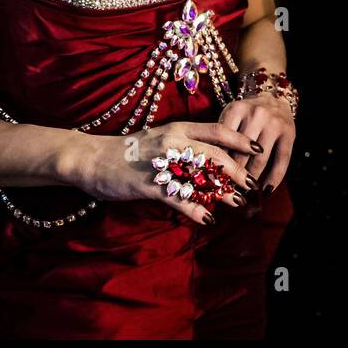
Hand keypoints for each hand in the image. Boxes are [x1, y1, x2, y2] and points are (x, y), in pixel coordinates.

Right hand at [66, 121, 260, 225]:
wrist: (91, 159)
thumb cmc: (128, 151)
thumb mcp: (159, 138)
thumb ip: (184, 143)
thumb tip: (212, 155)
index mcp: (177, 128)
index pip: (217, 129)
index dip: (239, 139)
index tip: (256, 149)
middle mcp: (172, 141)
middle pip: (213, 153)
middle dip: (236, 170)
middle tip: (251, 184)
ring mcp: (160, 162)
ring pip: (199, 176)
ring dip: (221, 191)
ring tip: (237, 203)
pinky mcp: (147, 184)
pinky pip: (177, 198)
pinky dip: (194, 209)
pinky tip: (207, 219)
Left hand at [217, 91, 294, 193]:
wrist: (275, 98)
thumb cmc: (246, 114)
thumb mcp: (231, 117)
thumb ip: (221, 136)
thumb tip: (209, 168)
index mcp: (237, 109)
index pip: (224, 142)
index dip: (218, 164)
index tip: (214, 180)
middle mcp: (257, 114)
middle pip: (241, 153)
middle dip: (233, 175)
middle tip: (227, 191)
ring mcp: (274, 123)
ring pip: (260, 160)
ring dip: (251, 179)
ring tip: (244, 192)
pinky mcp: (289, 133)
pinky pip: (282, 160)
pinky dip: (274, 178)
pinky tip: (267, 190)